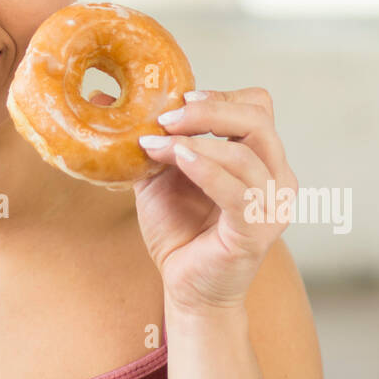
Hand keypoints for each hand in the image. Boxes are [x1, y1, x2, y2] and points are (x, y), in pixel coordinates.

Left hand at [99, 87, 296, 314]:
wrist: (183, 284)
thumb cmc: (178, 229)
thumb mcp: (159, 172)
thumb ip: (147, 135)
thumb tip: (103, 94)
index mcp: (260, 156)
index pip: (256, 105)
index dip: (219, 96)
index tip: (179, 98)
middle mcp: (275, 175)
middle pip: (258, 119)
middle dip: (209, 110)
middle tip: (168, 116)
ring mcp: (271, 204)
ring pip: (245, 153)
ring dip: (196, 141)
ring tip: (157, 143)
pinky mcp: (258, 230)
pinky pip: (238, 192)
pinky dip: (207, 169)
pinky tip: (179, 158)